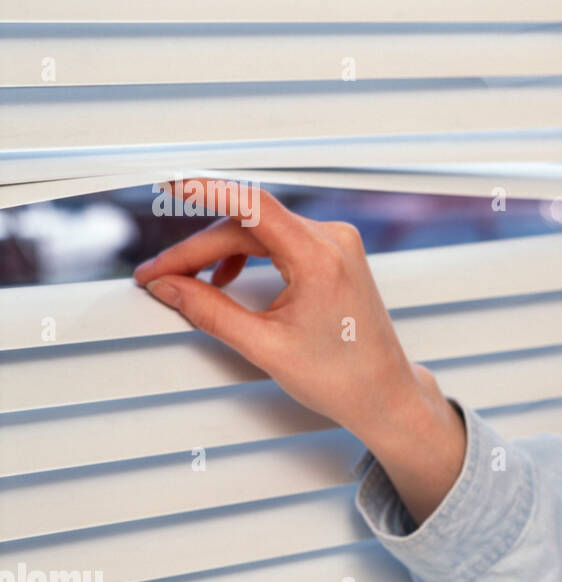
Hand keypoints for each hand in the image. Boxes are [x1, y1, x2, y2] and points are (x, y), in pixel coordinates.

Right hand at [133, 180, 465, 520]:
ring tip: (188, 281)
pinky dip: (248, 253)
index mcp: (320, 258)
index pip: (252, 204)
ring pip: (262, 230)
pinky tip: (226, 278)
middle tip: (159, 276)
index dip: (204, 191)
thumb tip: (167, 286)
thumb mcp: (264, 346)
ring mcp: (337, 244)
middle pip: (249, 223)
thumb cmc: (342, 376)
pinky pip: (280, 239)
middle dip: (199, 249)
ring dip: (220, 250)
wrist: (383, 392)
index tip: (168, 188)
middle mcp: (333, 240)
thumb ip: (209, 311)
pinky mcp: (335, 254)